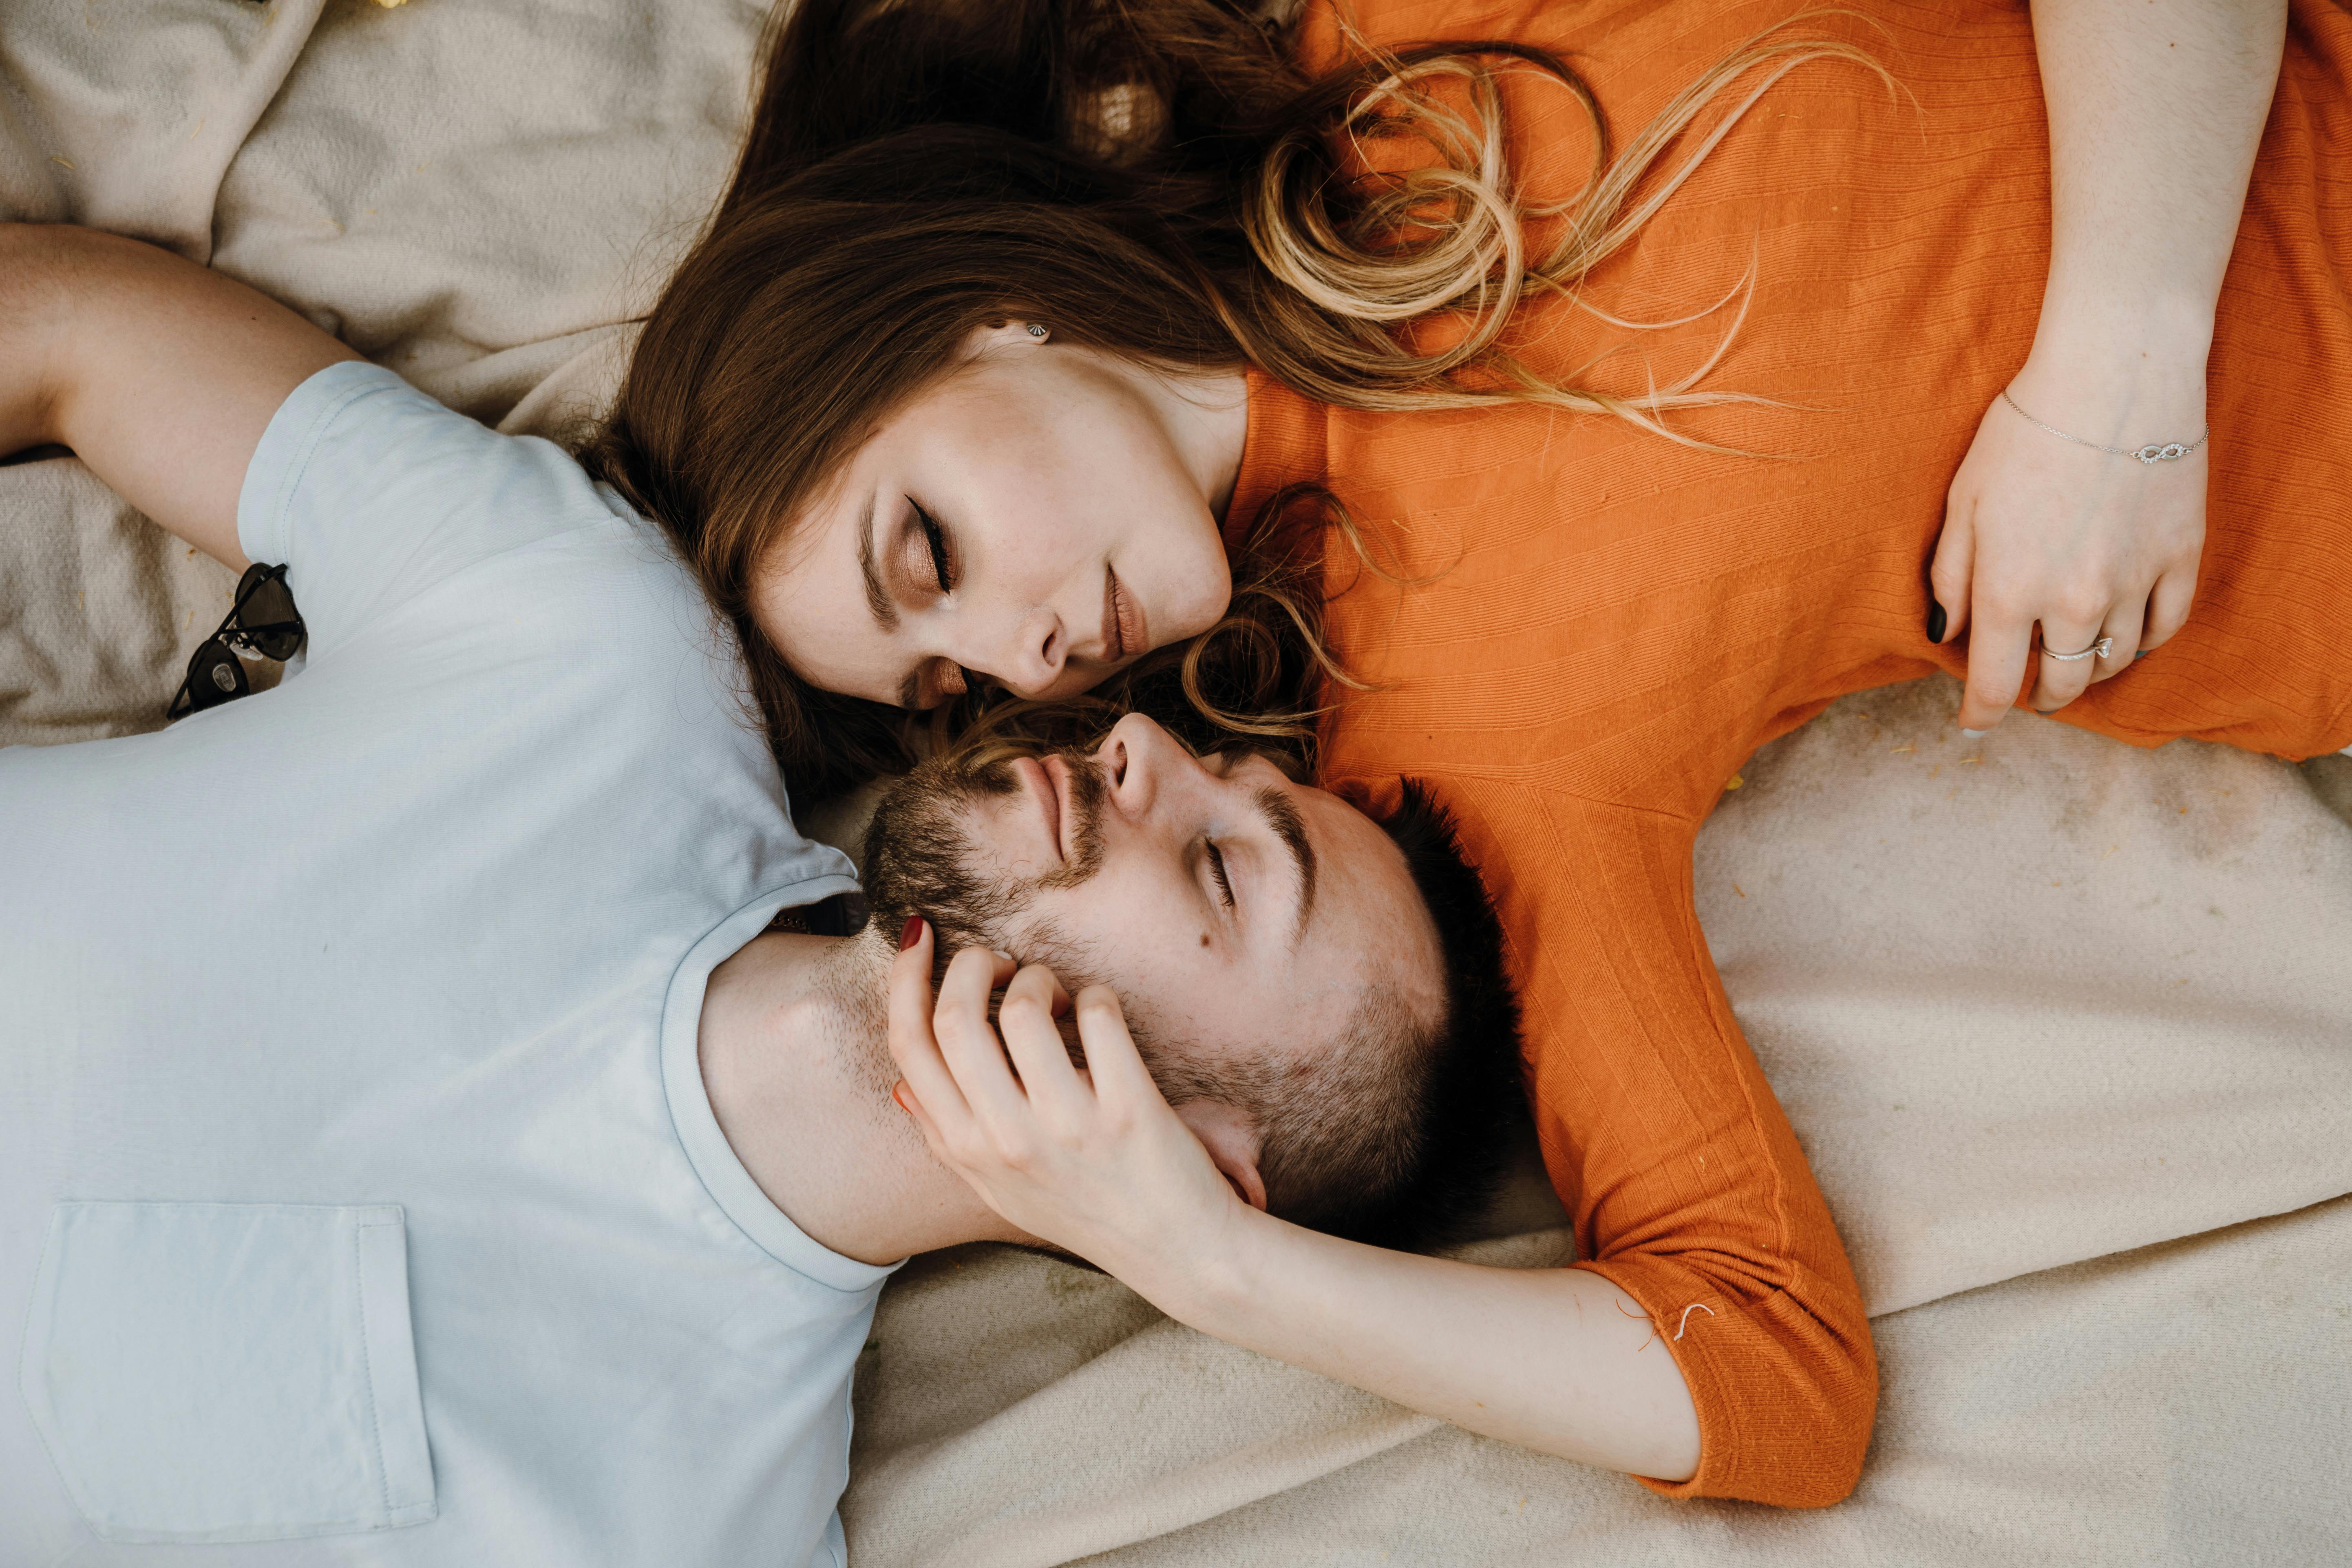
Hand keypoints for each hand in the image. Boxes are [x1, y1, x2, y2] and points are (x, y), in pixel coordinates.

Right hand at [886, 925, 1245, 1296]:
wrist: (1180, 1254)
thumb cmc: (1087, 1210)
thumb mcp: (1001, 1190)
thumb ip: (949, 1138)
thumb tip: (905, 1087)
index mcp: (967, 1151)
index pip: (909, 1045)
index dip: (906, 975)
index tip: (922, 936)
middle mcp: (1006, 1140)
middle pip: (954, 1015)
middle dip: (973, 962)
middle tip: (1003, 963)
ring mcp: (1067, 1126)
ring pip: (1023, 1007)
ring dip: (1041, 979)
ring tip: (1061, 999)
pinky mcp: (1127, 1109)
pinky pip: (1097, 1013)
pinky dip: (1097, 997)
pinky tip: (1101, 1017)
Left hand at [1930, 351, 2206, 731]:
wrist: (2113, 379)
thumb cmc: (2023, 434)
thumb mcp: (1962, 503)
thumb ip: (1950, 576)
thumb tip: (1944, 635)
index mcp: (2011, 591)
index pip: (1995, 685)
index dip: (1982, 714)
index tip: (1975, 722)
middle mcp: (2074, 601)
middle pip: (2062, 683)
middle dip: (2042, 697)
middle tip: (2032, 693)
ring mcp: (2134, 582)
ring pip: (2114, 661)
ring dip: (2090, 672)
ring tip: (2075, 664)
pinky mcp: (2181, 558)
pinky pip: (2165, 627)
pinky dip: (2143, 642)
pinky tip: (2126, 638)